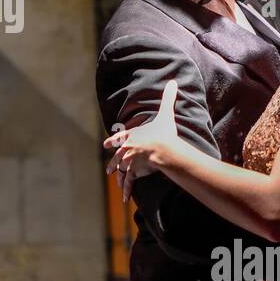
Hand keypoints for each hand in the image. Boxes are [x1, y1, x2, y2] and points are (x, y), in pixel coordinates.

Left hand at [103, 80, 182, 202]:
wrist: (162, 149)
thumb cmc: (163, 132)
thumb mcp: (165, 114)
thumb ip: (168, 98)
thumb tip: (174, 81)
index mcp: (131, 135)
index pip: (118, 138)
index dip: (112, 141)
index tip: (106, 145)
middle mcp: (126, 149)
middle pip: (117, 157)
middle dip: (113, 163)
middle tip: (109, 170)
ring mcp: (128, 161)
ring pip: (122, 171)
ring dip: (120, 178)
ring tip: (118, 184)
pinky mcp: (134, 173)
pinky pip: (129, 183)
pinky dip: (127, 191)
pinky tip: (124, 198)